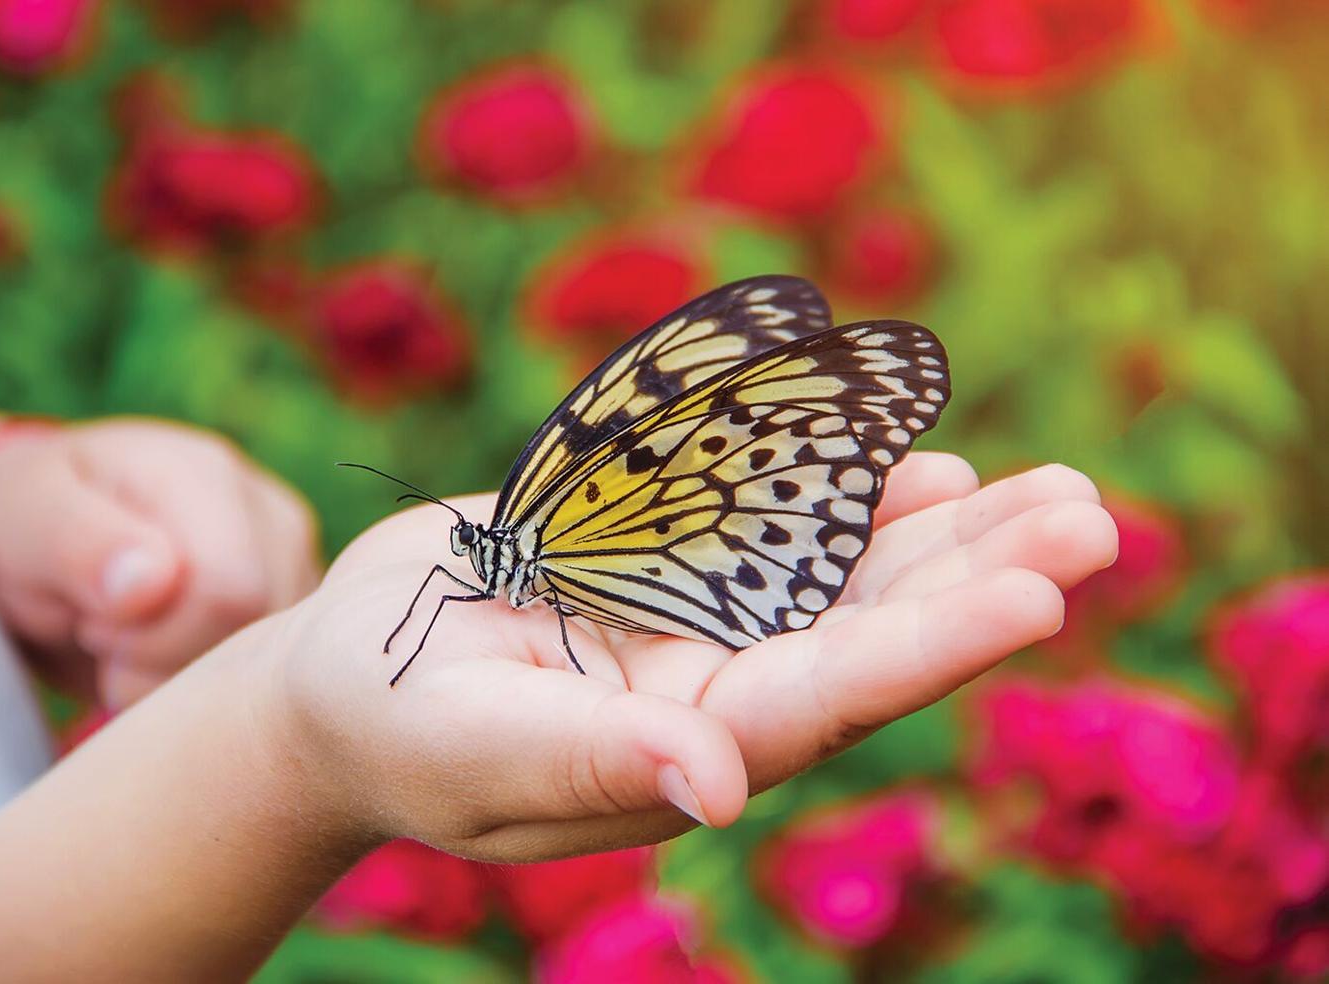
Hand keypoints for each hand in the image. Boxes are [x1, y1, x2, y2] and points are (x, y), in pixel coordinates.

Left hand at [0, 416, 320, 708]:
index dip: (156, 638)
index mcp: (205, 475)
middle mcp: (271, 512)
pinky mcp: (296, 603)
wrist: (50, 531)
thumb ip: (80, 544)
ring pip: (270, 666)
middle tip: (107, 639)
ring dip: (184, 679)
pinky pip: (272, 678)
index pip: (229, 591)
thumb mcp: (24, 520)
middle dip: (166, 663)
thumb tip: (152, 579)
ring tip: (133, 643)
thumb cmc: (29, 520)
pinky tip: (166, 654)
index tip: (96, 624)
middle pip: (256, 633)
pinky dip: (211, 689)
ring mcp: (294, 560)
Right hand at [273, 456, 1115, 861]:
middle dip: (976, 576)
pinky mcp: (663, 565)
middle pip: (867, 634)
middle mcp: (712, 690)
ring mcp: (694, 625)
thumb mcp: (470, 750)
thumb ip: (585, 764)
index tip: (1036, 597)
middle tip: (1092, 517)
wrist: (343, 678)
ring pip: (840, 576)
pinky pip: (770, 521)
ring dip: (945, 532)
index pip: (823, 703)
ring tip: (1058, 491)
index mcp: (679, 752)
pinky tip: (921, 465)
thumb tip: (714, 793)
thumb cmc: (386, 726)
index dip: (927, 649)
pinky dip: (845, 491)